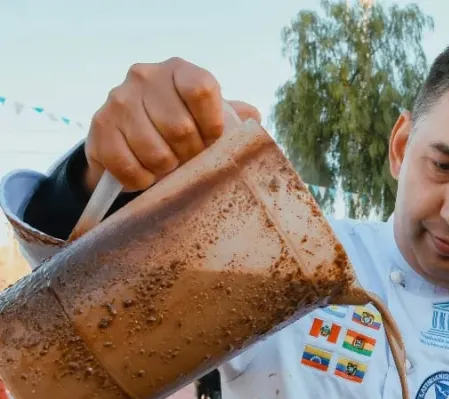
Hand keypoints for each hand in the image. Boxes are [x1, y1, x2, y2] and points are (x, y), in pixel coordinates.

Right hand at [85, 57, 261, 191]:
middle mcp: (145, 76)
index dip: (212, 124)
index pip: (202, 89)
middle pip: (180, 128)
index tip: (212, 140)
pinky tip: (146, 174)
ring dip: (166, 170)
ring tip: (167, 166)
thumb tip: (252, 118)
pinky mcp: (99, 126)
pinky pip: (128, 166)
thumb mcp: (209, 117)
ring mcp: (118, 99)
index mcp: (179, 71)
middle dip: (190, 155)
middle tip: (188, 160)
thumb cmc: (181, 126)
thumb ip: (233, 116)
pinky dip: (141, 180)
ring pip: (155, 152)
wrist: (128, 136)